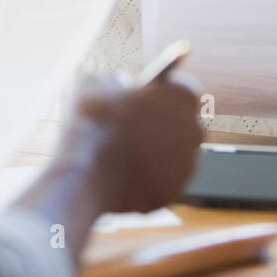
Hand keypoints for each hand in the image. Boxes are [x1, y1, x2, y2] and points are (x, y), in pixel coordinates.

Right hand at [61, 74, 203, 212]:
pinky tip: (126, 178)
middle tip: (137, 125)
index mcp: (183, 96)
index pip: (181, 88)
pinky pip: (161, 184)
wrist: (83, 173)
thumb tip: (119, 87)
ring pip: (174, 157)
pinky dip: (147, 182)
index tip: (149, 94)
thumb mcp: (96, 83)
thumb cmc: (92, 122)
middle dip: (162, 124)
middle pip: (182, 124)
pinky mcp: (171, 195)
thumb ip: (116, 82)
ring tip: (130, 154)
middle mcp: (194, 130)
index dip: (162, 91)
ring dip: (157, 155)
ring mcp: (186, 166)